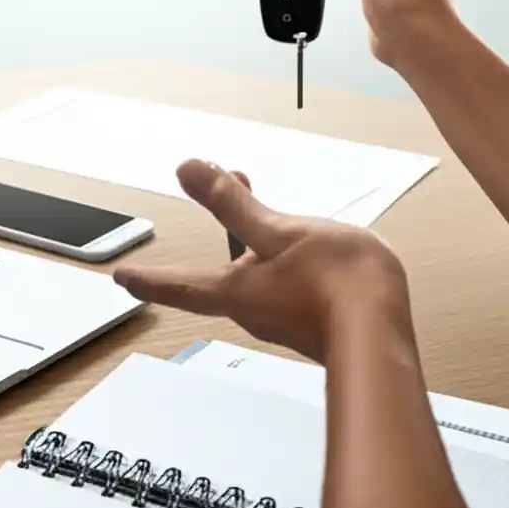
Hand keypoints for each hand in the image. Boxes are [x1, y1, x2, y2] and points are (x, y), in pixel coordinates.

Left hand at [112, 160, 414, 363]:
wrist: (386, 336)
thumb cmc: (338, 285)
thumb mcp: (279, 230)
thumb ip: (232, 203)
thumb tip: (188, 171)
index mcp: (234, 291)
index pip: (178, 284)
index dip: (147, 278)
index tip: (122, 277)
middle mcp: (253, 312)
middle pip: (225, 271)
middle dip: (228, 227)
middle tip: (231, 185)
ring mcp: (284, 321)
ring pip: (261, 275)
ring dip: (261, 238)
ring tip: (276, 207)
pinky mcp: (313, 323)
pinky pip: (289, 285)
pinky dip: (288, 257)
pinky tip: (314, 248)